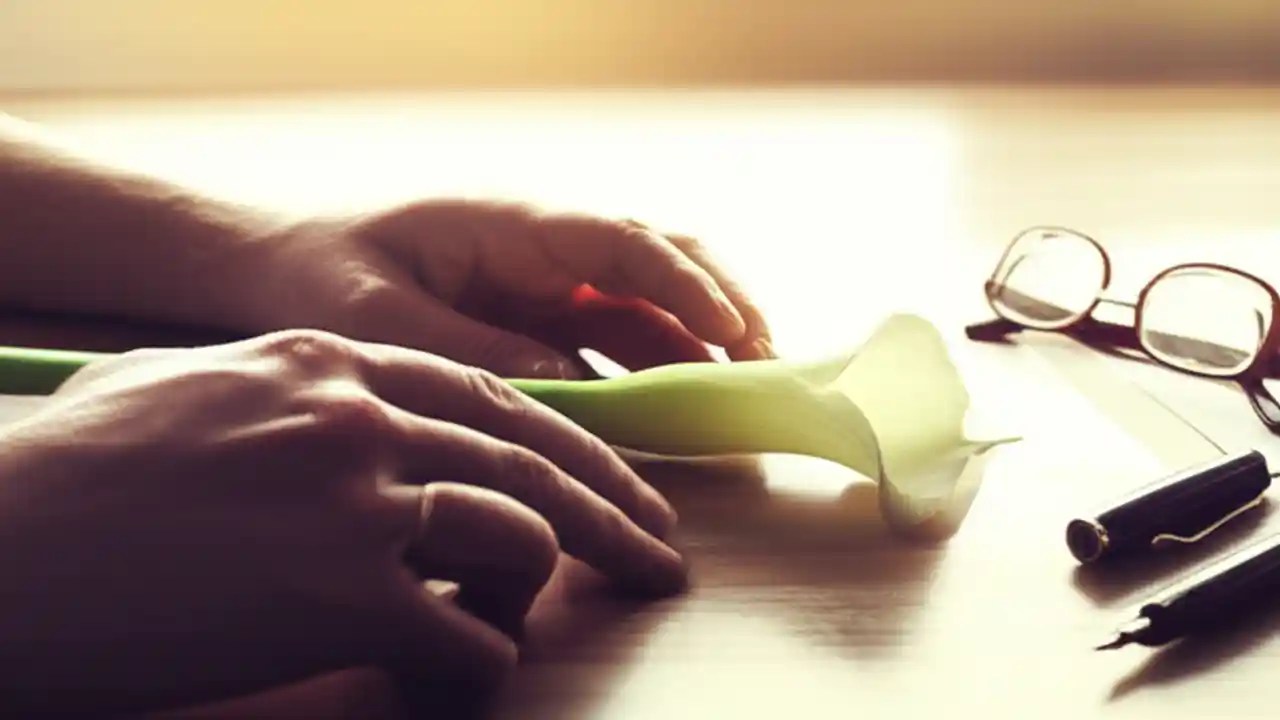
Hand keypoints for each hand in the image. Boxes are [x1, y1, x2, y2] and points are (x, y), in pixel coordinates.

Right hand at [0, 329, 683, 715]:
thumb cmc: (64, 477)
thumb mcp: (171, 390)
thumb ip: (269, 390)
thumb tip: (328, 409)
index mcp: (328, 363)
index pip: (492, 395)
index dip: (571, 444)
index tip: (616, 482)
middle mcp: (358, 417)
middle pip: (535, 459)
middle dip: (616, 513)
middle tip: (662, 557)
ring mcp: (355, 501)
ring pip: (519, 537)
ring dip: (533, 593)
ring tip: (512, 628)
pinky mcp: (340, 596)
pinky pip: (468, 638)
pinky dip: (478, 664)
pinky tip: (451, 673)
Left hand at [238, 200, 773, 377]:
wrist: (272, 264)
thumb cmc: (317, 272)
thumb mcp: (386, 316)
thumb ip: (478, 349)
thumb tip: (574, 386)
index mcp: (510, 226)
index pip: (621, 242)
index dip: (686, 285)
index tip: (735, 331)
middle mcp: (541, 246)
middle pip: (657, 259)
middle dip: (719, 304)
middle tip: (767, 363)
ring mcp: (542, 279)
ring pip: (644, 302)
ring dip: (696, 343)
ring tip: (741, 395)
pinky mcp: (535, 314)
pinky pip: (609, 338)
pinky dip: (650, 369)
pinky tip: (673, 409)